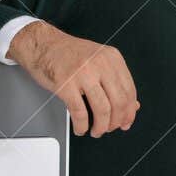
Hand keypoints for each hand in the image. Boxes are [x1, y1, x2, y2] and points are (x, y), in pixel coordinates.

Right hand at [8, 21, 138, 137]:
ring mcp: (83, 74)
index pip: (129, 91)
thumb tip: (133, 106)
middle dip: (117, 122)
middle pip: (119, 102)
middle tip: (111, 128)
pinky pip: (79, 113)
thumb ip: (115, 82)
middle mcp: (100, 64)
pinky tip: (80, 128)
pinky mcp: (66, 85)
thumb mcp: (99, 60)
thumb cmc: (68, 53)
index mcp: (111, 58)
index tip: (126, 121)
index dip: (130, 111)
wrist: (42, 44)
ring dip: (101, 127)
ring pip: (103, 110)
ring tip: (97, 131)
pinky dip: (82, 126)